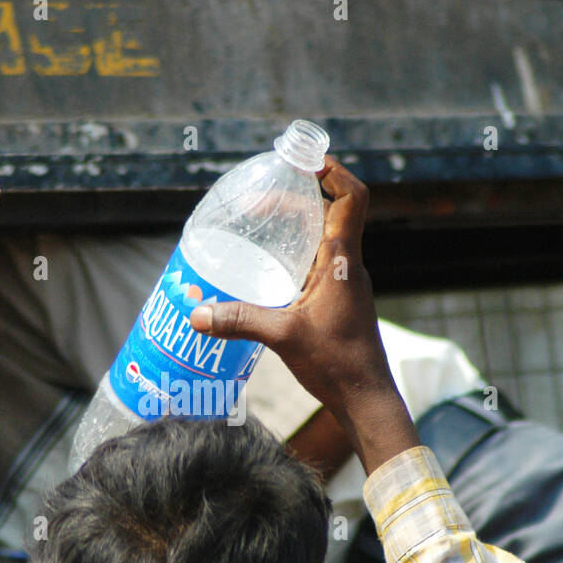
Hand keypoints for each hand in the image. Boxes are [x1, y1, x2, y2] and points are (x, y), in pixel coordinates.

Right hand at [189, 157, 419, 472]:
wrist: (366, 399)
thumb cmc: (337, 364)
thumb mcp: (283, 337)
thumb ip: (239, 321)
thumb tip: (196, 313)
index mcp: (343, 260)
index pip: (350, 198)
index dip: (332, 171)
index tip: (302, 163)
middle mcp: (348, 265)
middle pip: (330, 212)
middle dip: (297, 198)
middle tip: (257, 199)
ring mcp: (346, 284)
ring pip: (324, 239)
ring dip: (296, 227)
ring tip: (258, 227)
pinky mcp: (339, 302)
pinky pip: (318, 265)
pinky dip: (295, 257)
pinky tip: (268, 272)